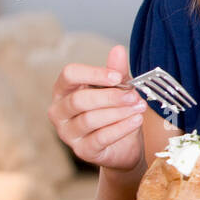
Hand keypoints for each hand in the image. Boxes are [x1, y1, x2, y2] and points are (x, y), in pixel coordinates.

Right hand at [48, 45, 147, 172]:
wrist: (124, 145)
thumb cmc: (116, 111)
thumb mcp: (118, 88)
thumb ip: (116, 71)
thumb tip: (118, 49)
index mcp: (64, 90)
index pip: (69, 75)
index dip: (93, 74)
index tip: (117, 76)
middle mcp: (59, 111)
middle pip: (79, 100)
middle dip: (110, 96)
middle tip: (133, 95)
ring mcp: (68, 133)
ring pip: (89, 120)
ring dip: (118, 112)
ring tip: (139, 107)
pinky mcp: (82, 150)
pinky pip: (100, 138)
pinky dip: (120, 128)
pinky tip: (136, 120)